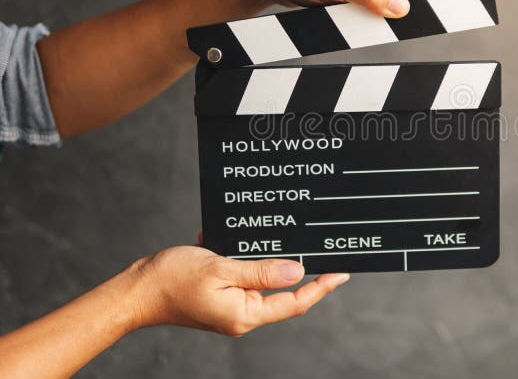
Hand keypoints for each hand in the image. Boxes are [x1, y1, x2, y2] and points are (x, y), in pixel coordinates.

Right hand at [127, 246, 347, 335]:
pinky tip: (246, 241)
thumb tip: (298, 270)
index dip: (321, 287)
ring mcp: (231, 308)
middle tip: (322, 250)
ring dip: (274, 263)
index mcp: (244, 314)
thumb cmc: (172, 279)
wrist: (137, 289)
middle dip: (301, 272)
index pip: (295, 302)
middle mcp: (241, 315)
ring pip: (265, 284)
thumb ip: (262, 271)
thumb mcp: (221, 268)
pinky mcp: (222, 297)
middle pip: (284, 295)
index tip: (341, 272)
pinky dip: (250, 260)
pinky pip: (246, 279)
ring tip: (287, 241)